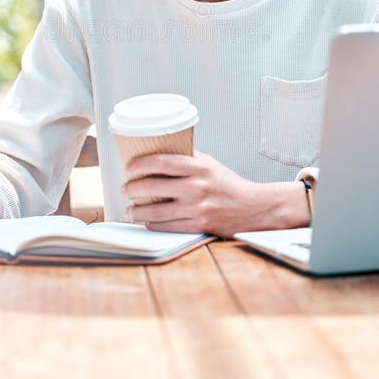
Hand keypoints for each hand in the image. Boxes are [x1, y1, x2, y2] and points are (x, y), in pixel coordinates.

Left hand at [122, 151, 310, 236]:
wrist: (253, 208)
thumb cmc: (227, 184)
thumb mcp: (209, 164)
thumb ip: (186, 159)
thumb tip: (156, 152)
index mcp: (199, 167)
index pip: (160, 161)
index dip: (139, 164)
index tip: (128, 167)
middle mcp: (197, 186)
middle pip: (153, 186)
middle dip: (132, 188)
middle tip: (125, 188)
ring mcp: (197, 208)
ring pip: (156, 211)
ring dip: (137, 210)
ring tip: (129, 208)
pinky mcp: (198, 225)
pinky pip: (166, 226)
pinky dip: (151, 223)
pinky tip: (145, 220)